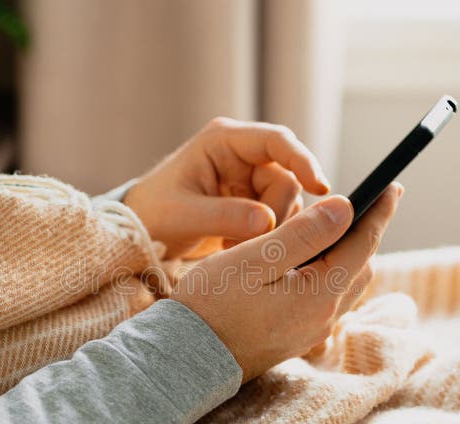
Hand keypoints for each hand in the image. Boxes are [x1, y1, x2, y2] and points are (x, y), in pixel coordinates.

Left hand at [124, 117, 329, 257]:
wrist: (139, 231)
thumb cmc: (154, 214)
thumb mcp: (184, 215)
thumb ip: (225, 216)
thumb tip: (267, 222)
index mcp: (223, 141)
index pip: (277, 141)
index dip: (302, 160)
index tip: (320, 187)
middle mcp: (243, 155)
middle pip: (287, 179)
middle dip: (274, 214)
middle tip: (244, 242)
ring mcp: (250, 179)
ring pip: (286, 202)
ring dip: (268, 229)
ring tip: (229, 245)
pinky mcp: (253, 202)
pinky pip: (276, 217)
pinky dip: (263, 236)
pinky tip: (233, 246)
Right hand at [171, 183, 401, 382]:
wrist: (185, 359)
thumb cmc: (211, 305)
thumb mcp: (254, 259)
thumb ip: (303, 234)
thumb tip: (346, 207)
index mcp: (318, 295)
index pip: (362, 244)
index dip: (379, 213)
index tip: (393, 186)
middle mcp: (323, 317)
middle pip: (360, 266)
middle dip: (363, 232)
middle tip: (361, 204)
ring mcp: (310, 332)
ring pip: (344, 285)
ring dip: (345, 254)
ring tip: (332, 230)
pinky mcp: (295, 339)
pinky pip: (326, 301)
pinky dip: (327, 274)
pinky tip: (306, 265)